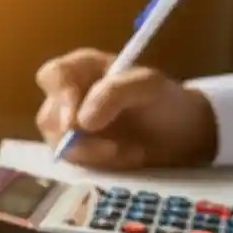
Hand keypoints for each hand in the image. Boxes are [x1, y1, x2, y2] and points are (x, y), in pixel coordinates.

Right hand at [34, 48, 218, 169]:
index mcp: (83, 69)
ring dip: (91, 153)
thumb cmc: (165, 100)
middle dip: (76, 137)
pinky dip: (98, 164)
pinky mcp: (79, 151)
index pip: (53, 75)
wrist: (185, 134)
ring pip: (57, 143)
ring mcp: (71, 126)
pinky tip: (123, 158)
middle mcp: (70, 96)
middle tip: (109, 148)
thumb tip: (82, 121)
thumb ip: (114, 93)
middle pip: (48, 115)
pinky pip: (74, 162)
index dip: (59, 96)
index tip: (75, 121)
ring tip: (125, 152)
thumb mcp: (149, 85)